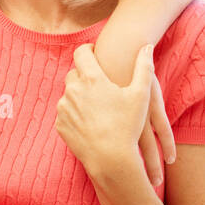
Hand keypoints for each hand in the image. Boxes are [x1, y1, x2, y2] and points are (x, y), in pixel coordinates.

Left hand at [57, 44, 162, 185]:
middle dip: (84, 75)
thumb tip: (145, 47)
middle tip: (98, 82)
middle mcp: (72, 90)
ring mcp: (63, 107)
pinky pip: (65, 113)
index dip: (88, 50)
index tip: (94, 51)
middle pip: (74, 73)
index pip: (81, 53)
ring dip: (79, 96)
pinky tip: (90, 121)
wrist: (110, 158)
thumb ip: (143, 68)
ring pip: (69, 94)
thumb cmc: (128, 125)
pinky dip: (75, 113)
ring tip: (97, 106)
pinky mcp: (59, 123)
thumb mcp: (141, 95)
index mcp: (91, 79)